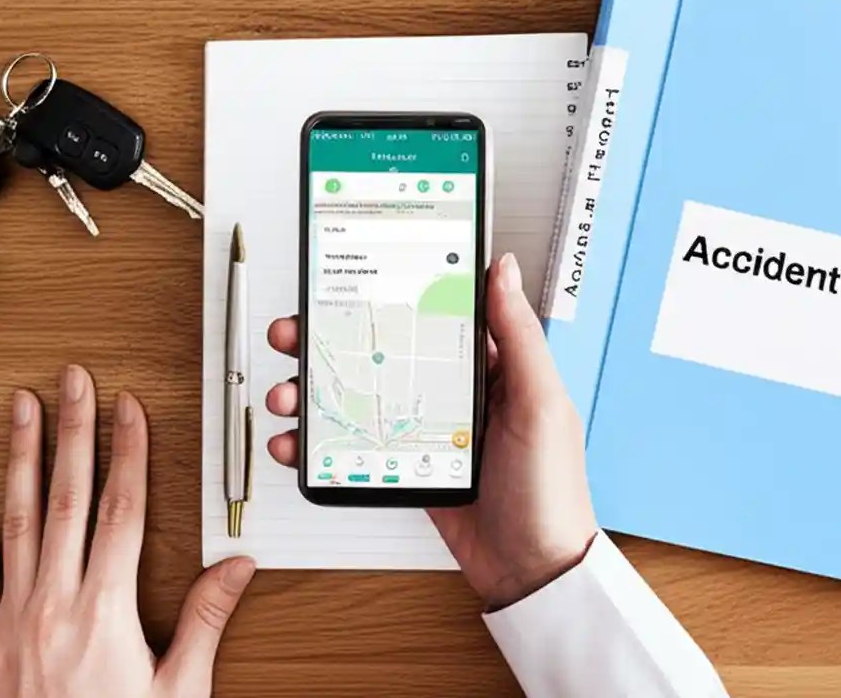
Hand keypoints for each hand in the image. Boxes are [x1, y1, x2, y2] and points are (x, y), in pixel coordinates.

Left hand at [0, 365, 255, 697]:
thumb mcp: (179, 688)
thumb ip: (204, 621)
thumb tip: (235, 566)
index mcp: (107, 611)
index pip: (122, 511)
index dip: (129, 453)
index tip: (128, 409)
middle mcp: (55, 604)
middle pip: (70, 499)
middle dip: (74, 432)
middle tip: (72, 382)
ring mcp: (14, 617)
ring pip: (20, 520)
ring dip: (22, 457)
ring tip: (21, 408)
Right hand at [266, 253, 597, 608]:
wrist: (532, 570)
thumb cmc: (550, 488)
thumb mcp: (540, 402)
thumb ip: (519, 335)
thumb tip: (505, 269)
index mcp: (490, 368)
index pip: (430, 315)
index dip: (388, 296)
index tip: (349, 280)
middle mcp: (453, 393)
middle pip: (381, 351)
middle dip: (332, 341)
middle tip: (296, 333)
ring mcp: (424, 430)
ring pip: (359, 397)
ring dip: (316, 391)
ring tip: (289, 395)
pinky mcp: (404, 467)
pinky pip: (355, 444)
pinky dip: (319, 443)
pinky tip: (296, 442)